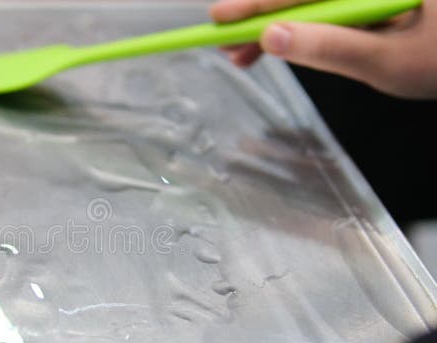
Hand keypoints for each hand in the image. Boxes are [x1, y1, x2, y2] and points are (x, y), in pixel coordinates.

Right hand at [210, 0, 436, 98]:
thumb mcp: (394, 65)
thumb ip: (332, 48)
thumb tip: (273, 38)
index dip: (258, 4)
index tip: (219, 19)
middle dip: (266, 16)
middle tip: (229, 48)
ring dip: (284, 22)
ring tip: (249, 53)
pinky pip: (335, 2)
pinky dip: (310, 21)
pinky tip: (288, 39)